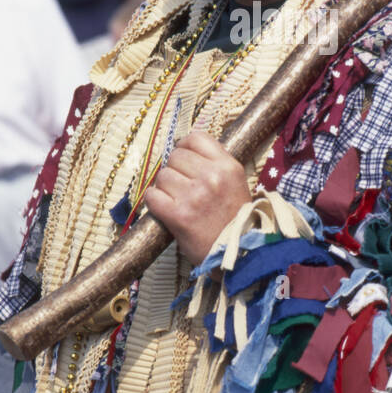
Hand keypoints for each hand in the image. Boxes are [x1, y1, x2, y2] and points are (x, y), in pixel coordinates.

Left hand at [143, 129, 251, 264]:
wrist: (239, 254)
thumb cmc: (235, 219)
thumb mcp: (235, 183)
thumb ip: (215, 164)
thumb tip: (185, 149)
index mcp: (228, 167)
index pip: (196, 138)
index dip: (185, 147)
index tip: (185, 160)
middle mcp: (212, 177)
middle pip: (175, 156)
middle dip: (174, 170)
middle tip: (181, 186)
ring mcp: (194, 195)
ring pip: (162, 175)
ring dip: (164, 187)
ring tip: (176, 199)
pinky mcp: (179, 215)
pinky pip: (152, 195)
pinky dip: (154, 201)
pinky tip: (165, 208)